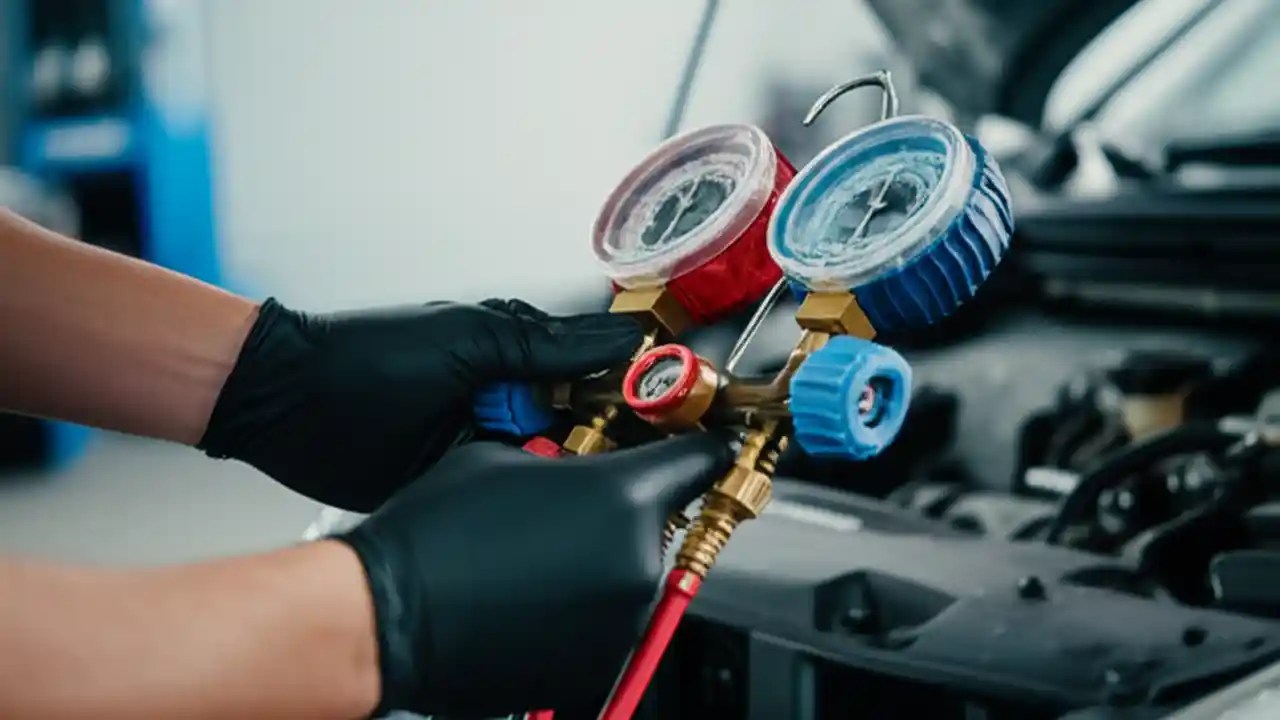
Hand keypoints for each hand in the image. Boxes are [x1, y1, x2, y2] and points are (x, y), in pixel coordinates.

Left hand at [198, 298, 641, 510]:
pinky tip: (551, 521)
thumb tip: (624, 338)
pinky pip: (508, 502)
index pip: (596, 377)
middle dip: (609, 450)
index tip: (677, 415)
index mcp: (516, 359)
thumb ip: (546, 345)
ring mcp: (485, 448)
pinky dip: (528, 510)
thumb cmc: (368, 357)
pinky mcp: (459, 489)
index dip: (635, 397)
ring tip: (601, 501)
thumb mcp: (467, 341)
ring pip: (551, 470)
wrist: (286, 405)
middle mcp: (508, 403)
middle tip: (644, 471)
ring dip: (569, 482)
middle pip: (584, 431)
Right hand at [337, 434, 733, 716]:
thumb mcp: (507, 458)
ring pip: (629, 574)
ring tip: (534, 560)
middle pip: (654, 523)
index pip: (697, 461)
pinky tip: (529, 597)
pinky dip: (582, 610)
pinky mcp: (600, 663)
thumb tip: (587, 469)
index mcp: (623, 497)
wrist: (389, 615)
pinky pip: (607, 623)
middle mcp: (637, 560)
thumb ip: (569, 461)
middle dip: (621, 514)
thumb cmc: (436, 533)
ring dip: (599, 564)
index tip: (711, 445)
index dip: (701, 447)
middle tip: (566, 511)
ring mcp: (622, 620)